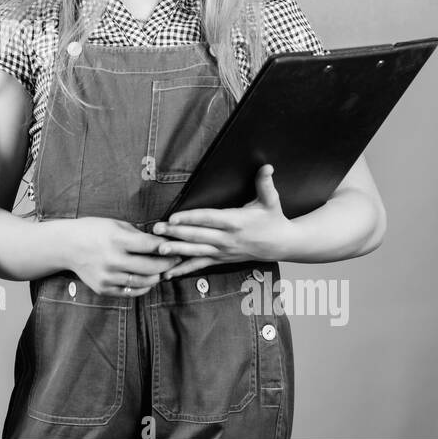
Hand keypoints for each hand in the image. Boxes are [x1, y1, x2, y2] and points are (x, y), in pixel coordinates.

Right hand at [66, 217, 181, 295]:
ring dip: (157, 276)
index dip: (166, 247)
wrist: (66, 246)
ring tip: (163, 270)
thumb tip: (161, 242)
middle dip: (167, 264)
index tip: (175, 246)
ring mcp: (107, 277)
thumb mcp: (115, 225)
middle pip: (151, 267)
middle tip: (175, 259)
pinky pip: (131, 292)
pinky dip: (143, 286)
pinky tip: (148, 279)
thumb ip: (138, 235)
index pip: (150, 246)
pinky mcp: (104, 289)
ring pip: (144, 282)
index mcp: (116, 240)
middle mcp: (112, 260)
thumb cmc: (93, 231)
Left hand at [153, 164, 293, 278]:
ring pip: (196, 252)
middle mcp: (227, 238)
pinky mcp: (221, 259)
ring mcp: (223, 251)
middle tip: (156, 230)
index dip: (190, 218)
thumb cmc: (273, 219)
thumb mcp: (271, 200)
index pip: (209, 219)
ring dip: (176, 250)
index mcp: (236, 221)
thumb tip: (267, 166)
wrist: (281, 244)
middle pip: (197, 236)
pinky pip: (200, 265)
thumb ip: (265, 183)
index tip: (174, 218)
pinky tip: (167, 272)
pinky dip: (183, 269)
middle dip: (175, 234)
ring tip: (159, 250)